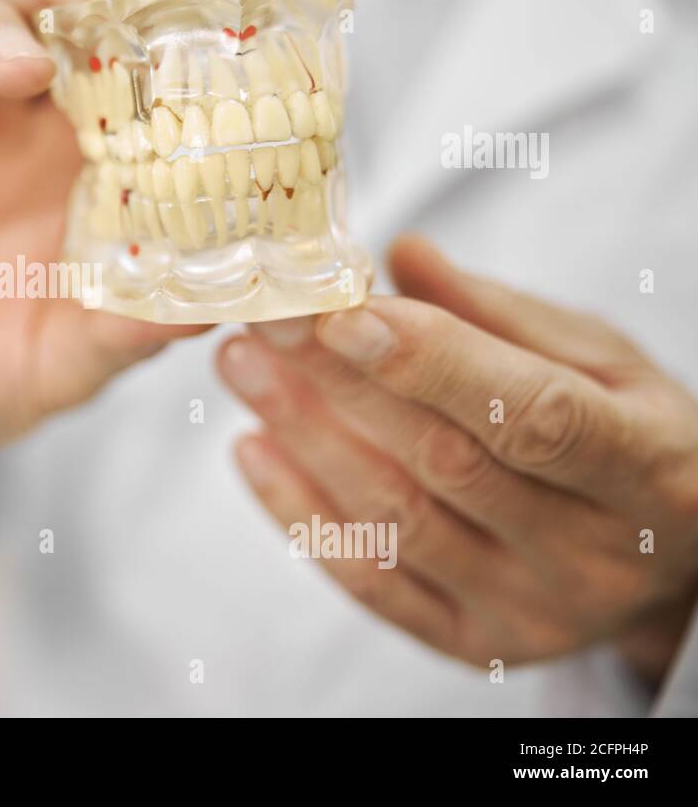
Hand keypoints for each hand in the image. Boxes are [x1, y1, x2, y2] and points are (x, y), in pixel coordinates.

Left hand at [217, 235, 697, 682]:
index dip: (433, 362)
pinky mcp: (473, 643)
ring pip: (397, 521)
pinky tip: (253, 449)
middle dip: (341, 384)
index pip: (533, 415)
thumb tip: (401, 255)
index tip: (341, 313)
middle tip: (266, 322)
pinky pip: (369, 582)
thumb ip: (498, 312)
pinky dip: (300, 513)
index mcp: (647, 467)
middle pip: (447, 465)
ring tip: (244, 368)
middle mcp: (595, 557)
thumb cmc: (625, 431)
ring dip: (304, 439)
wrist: (667, 560)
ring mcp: (532, 612)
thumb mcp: (597, 358)